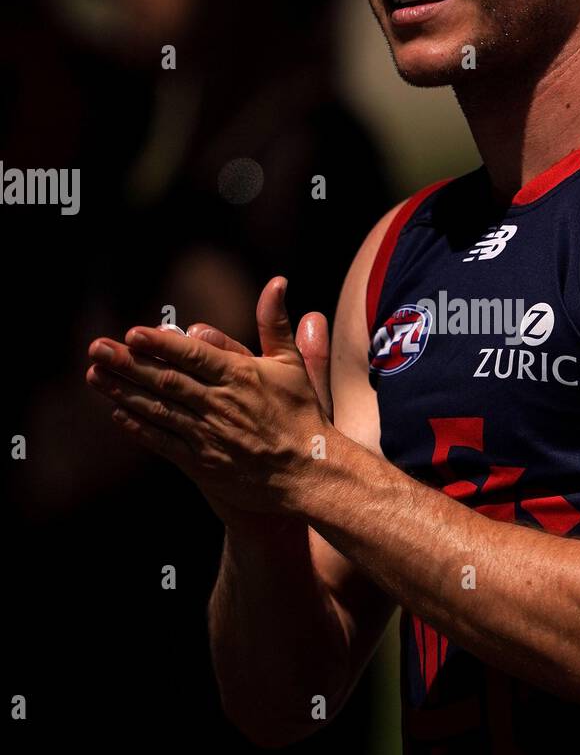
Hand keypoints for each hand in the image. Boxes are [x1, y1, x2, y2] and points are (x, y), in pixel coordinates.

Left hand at [85, 278, 331, 519]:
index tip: (132, 333)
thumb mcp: (292, 363)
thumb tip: (277, 282)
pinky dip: (140, 428)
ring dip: (124, 391)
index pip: (194, 355)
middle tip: (96, 348)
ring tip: (95, 375)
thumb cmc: (301, 414)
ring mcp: (210, 435)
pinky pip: (164, 443)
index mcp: (241, 376)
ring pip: (159, 410)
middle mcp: (221, 404)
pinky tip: (117, 413)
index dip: (161, 344)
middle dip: (128, 363)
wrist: (310, 472)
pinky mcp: (204, 464)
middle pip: (167, 380)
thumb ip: (276, 322)